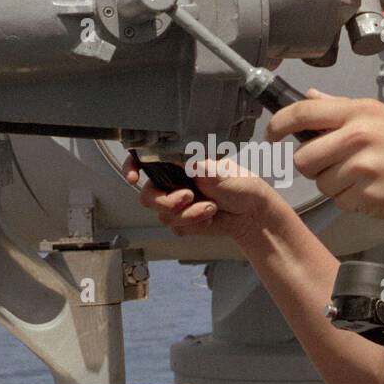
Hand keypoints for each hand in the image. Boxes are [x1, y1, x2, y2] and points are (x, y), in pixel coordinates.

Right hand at [121, 153, 281, 243]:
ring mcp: (177, 203)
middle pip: (148, 195)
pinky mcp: (183, 221)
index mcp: (180, 162)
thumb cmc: (240, 185)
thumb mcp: (218, 170)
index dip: (132, 167)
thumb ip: (195, 164)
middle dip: (167, 201)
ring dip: (188, 214)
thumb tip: (177, 157)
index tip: (134, 176)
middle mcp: (175, 182)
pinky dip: (193, 224)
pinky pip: (175, 227)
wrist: (252, 214)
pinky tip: (209, 217)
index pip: (146, 160)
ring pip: (162, 214)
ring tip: (210, 208)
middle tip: (187, 197)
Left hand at [265, 88, 383, 230]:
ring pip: (320, 183)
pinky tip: (374, 191)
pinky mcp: (366, 195)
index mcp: (360, 112)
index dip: (279, 124)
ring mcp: (361, 167)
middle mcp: (358, 136)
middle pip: (304, 157)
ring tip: (365, 177)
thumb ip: (342, 108)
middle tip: (334, 165)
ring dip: (335, 185)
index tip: (271, 133)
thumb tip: (311, 97)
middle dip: (312, 166)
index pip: (303, 112)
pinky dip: (352, 200)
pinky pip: (340, 201)